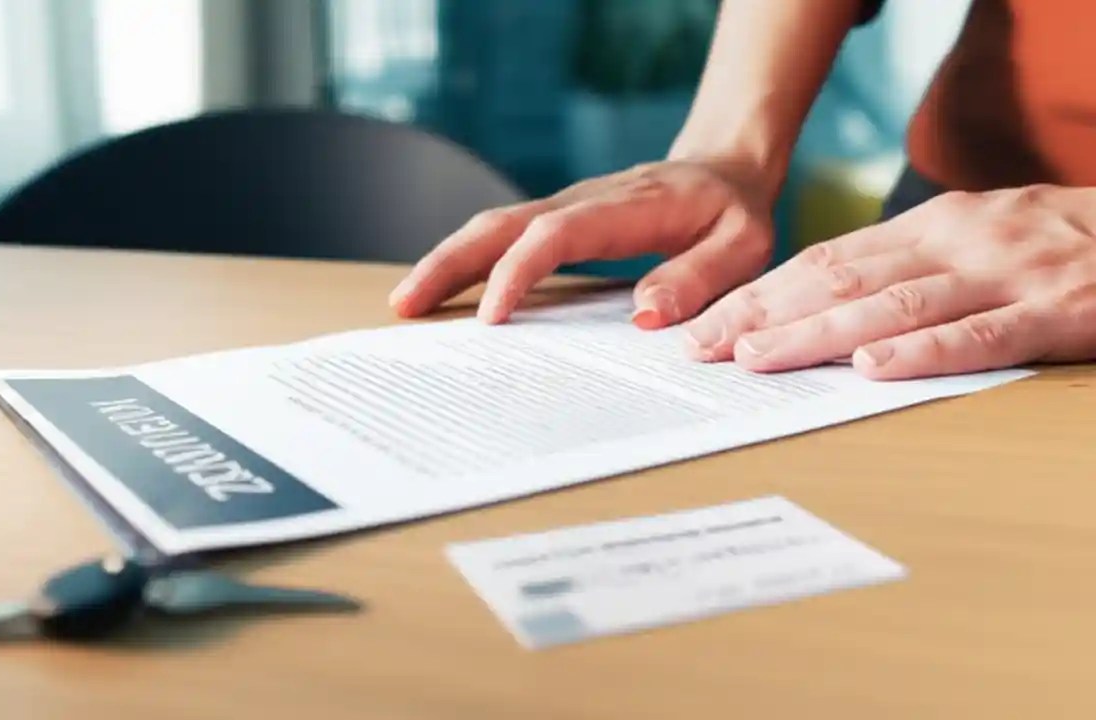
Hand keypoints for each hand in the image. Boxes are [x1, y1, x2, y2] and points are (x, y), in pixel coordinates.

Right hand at [389, 159, 774, 325]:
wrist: (723, 170)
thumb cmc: (731, 214)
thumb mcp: (742, 246)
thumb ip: (699, 277)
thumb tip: (644, 316)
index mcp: (625, 209)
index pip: (554, 234)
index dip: (517, 272)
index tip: (490, 317)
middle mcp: (582, 202)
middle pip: (501, 224)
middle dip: (449, 263)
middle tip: (406, 306)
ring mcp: (563, 210)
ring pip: (491, 228)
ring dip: (444, 262)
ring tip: (405, 304)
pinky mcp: (556, 223)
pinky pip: (502, 239)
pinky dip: (465, 262)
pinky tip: (442, 293)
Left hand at [683, 185, 1095, 378]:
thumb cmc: (1050, 247)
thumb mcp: (969, 240)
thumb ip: (901, 268)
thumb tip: (815, 308)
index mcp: (928, 226)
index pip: (823, 262)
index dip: (759, 295)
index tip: (704, 327)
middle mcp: (955, 241)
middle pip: (839, 279)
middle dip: (763, 314)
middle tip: (703, 348)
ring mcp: (1003, 273)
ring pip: (894, 304)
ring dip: (817, 332)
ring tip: (759, 357)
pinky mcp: (1054, 309)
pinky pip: (979, 333)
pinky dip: (921, 351)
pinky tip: (870, 367)